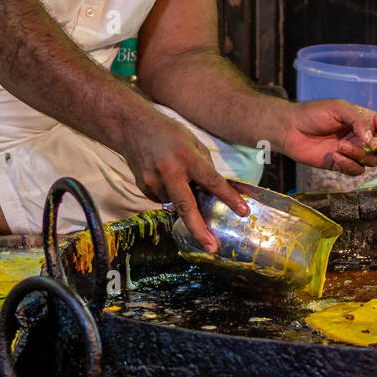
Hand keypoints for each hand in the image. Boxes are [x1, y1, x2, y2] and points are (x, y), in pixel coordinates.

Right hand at [119, 112, 247, 252]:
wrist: (133, 128)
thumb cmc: (169, 133)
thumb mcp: (193, 143)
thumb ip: (205, 166)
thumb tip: (217, 191)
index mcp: (187, 156)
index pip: (212, 181)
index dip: (229, 198)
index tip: (243, 212)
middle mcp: (169, 171)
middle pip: (186, 207)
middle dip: (199, 230)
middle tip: (211, 248)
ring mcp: (153, 181)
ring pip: (175, 204)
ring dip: (182, 199)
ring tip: (175, 177)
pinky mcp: (144, 188)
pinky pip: (163, 200)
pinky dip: (169, 194)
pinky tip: (164, 177)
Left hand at [280, 99, 376, 174]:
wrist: (291, 128)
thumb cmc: (314, 113)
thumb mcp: (338, 108)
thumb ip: (359, 121)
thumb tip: (372, 140)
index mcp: (367, 119)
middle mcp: (364, 137)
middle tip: (372, 144)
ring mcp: (355, 152)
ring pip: (373, 161)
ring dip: (360, 154)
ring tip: (341, 145)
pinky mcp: (342, 165)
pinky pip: (357, 171)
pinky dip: (349, 165)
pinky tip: (335, 156)